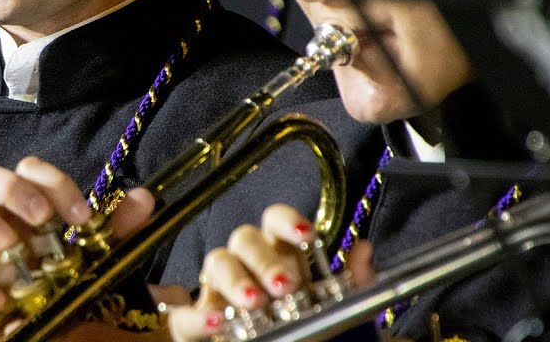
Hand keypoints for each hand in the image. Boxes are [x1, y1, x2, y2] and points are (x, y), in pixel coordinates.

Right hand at [0, 156, 154, 335]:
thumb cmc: (66, 300)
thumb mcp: (98, 268)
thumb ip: (116, 235)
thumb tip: (143, 199)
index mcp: (25, 214)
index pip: (28, 171)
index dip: (53, 183)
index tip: (81, 217)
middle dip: (11, 189)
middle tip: (42, 219)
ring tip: (10, 248)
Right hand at [165, 206, 377, 340]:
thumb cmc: (315, 331)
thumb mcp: (341, 307)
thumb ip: (355, 282)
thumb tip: (363, 250)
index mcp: (280, 254)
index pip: (274, 219)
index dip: (287, 221)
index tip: (306, 236)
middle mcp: (248, 265)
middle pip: (244, 239)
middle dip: (264, 259)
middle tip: (285, 285)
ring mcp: (220, 292)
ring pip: (215, 264)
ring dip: (235, 280)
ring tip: (256, 302)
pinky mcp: (198, 323)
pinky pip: (185, 315)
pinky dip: (197, 317)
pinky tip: (218, 322)